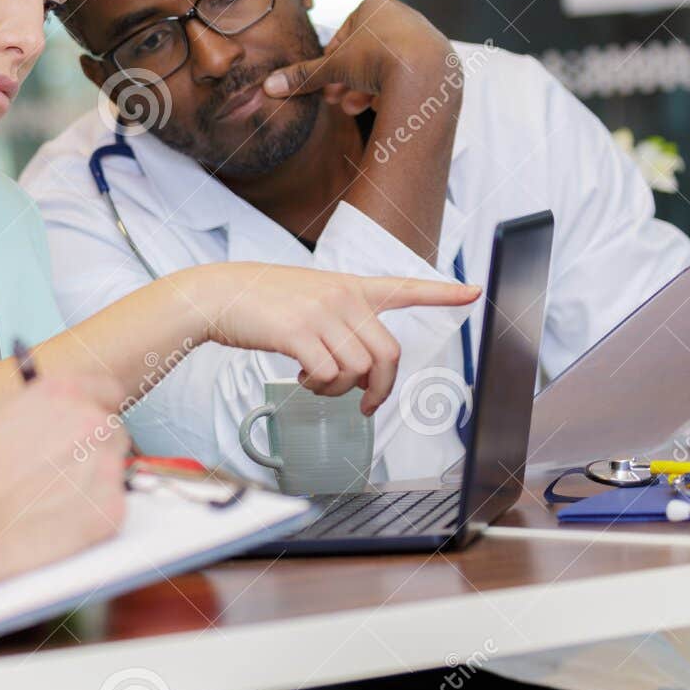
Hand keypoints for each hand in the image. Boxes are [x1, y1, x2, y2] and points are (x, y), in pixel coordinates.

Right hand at [0, 374, 128, 585]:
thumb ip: (30, 415)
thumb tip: (38, 422)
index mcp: (62, 393)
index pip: (106, 390)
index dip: (95, 410)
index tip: (88, 424)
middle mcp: (91, 423)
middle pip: (112, 433)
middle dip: (92, 450)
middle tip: (61, 472)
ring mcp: (106, 468)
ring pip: (114, 472)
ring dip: (91, 482)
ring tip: (50, 501)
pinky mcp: (110, 511)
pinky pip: (113, 508)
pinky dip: (92, 517)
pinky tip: (57, 521)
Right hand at [187, 264, 480, 414]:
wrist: (217, 295)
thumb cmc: (258, 302)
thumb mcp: (307, 296)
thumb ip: (338, 319)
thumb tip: (355, 368)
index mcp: (349, 286)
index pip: (405, 287)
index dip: (442, 292)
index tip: (473, 291)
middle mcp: (342, 296)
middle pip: (388, 355)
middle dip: (379, 389)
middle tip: (364, 403)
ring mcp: (321, 313)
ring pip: (358, 370)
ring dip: (340, 390)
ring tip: (317, 384)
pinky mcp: (299, 332)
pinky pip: (329, 375)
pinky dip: (320, 388)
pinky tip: (303, 379)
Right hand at [261, 0, 458, 117]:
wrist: (426, 74)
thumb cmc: (379, 59)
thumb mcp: (333, 67)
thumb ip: (303, 75)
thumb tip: (271, 85)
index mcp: (376, 5)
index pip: (344, 35)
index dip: (331, 62)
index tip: (325, 82)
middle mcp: (402, 16)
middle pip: (365, 52)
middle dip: (347, 79)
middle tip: (335, 99)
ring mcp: (423, 38)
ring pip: (386, 66)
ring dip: (365, 88)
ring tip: (355, 107)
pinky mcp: (438, 60)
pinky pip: (408, 76)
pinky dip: (392, 91)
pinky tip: (381, 106)